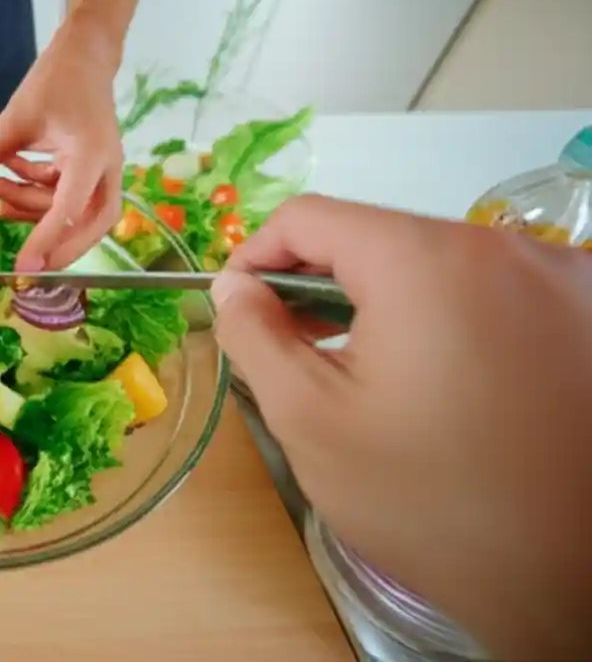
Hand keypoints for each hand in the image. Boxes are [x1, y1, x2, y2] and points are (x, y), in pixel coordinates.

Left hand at [0, 18, 123, 270]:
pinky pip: (64, 195)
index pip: (69, 208)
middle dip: (55, 246)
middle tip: (22, 263)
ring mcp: (101, 171)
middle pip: (90, 225)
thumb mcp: (15, 118)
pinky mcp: (90, 170)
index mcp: (90, 154)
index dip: (46, 240)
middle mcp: (105, 168)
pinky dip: (35, 194)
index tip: (24, 265)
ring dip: (30, 208)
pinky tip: (3, 183)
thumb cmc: (55, 81)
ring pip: (71, 211)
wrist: (85, 57)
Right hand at [211, 195, 591, 659]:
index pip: (313, 217)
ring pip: (441, 264)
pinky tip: (442, 382)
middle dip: (324, 285)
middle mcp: (505, 249)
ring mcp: (563, 280)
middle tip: (295, 348)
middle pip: (383, 237)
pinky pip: (498, 292)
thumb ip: (256, 336)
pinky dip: (452, 318)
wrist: (567, 576)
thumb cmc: (427, 498)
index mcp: (425, 260)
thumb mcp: (310, 418)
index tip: (240, 306)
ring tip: (368, 372)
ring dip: (389, 302)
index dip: (258, 254)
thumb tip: (235, 285)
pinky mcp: (590, 317)